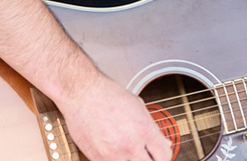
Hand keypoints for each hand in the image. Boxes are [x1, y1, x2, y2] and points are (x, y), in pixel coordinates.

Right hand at [56, 74, 172, 160]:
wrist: (82, 93)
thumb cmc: (108, 95)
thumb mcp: (138, 106)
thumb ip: (152, 127)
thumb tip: (164, 142)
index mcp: (144, 130)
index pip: (164, 156)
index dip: (164, 156)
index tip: (159, 154)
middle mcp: (130, 144)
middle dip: (149, 159)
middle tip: (144, 153)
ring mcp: (113, 154)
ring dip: (131, 160)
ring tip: (127, 150)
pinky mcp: (97, 158)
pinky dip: (114, 160)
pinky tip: (114, 151)